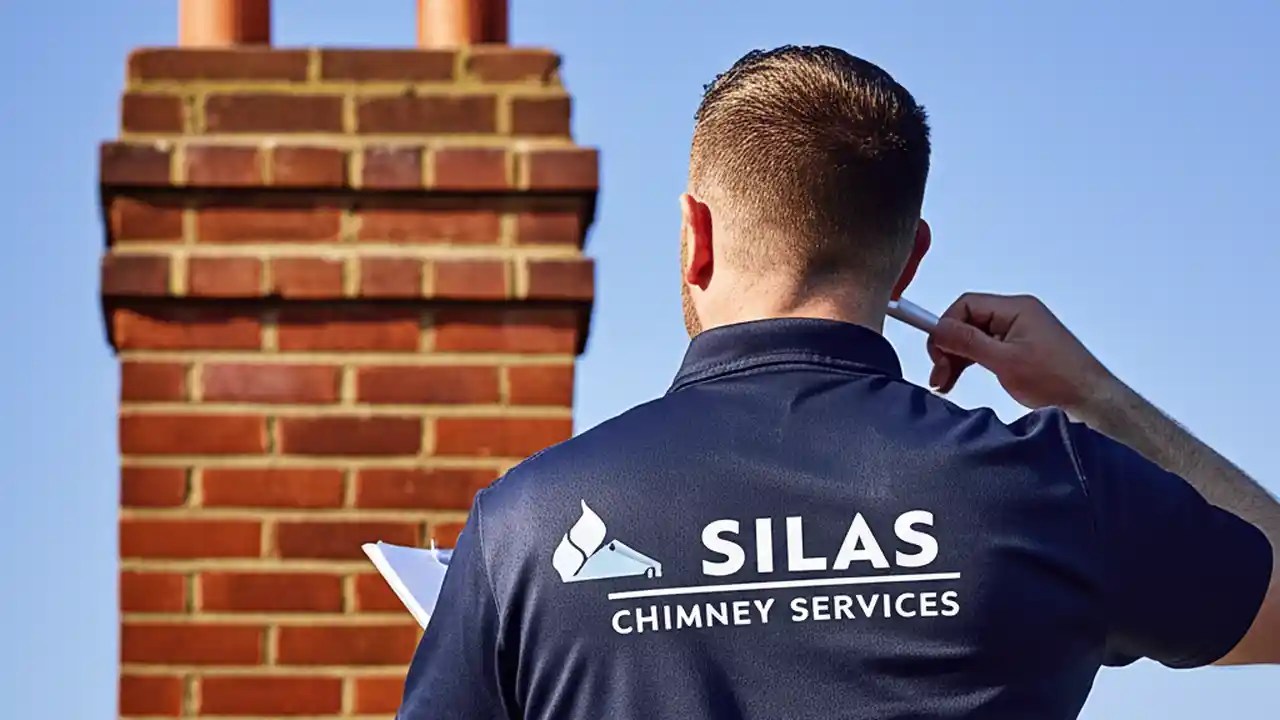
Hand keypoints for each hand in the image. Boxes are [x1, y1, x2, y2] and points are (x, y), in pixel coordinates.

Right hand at [926, 293, 1118, 412]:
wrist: (1091, 403)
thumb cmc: (1059, 380)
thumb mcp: (1005, 361)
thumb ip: (968, 342)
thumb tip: (939, 329)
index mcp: (1016, 309)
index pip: (966, 305)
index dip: (945, 326)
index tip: (934, 351)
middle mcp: (1017, 316)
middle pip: (968, 321)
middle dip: (948, 346)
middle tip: (939, 374)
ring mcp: (1019, 333)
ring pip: (974, 338)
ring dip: (956, 358)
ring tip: (945, 383)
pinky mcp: (1020, 350)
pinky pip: (986, 349)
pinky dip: (970, 363)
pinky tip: (960, 379)